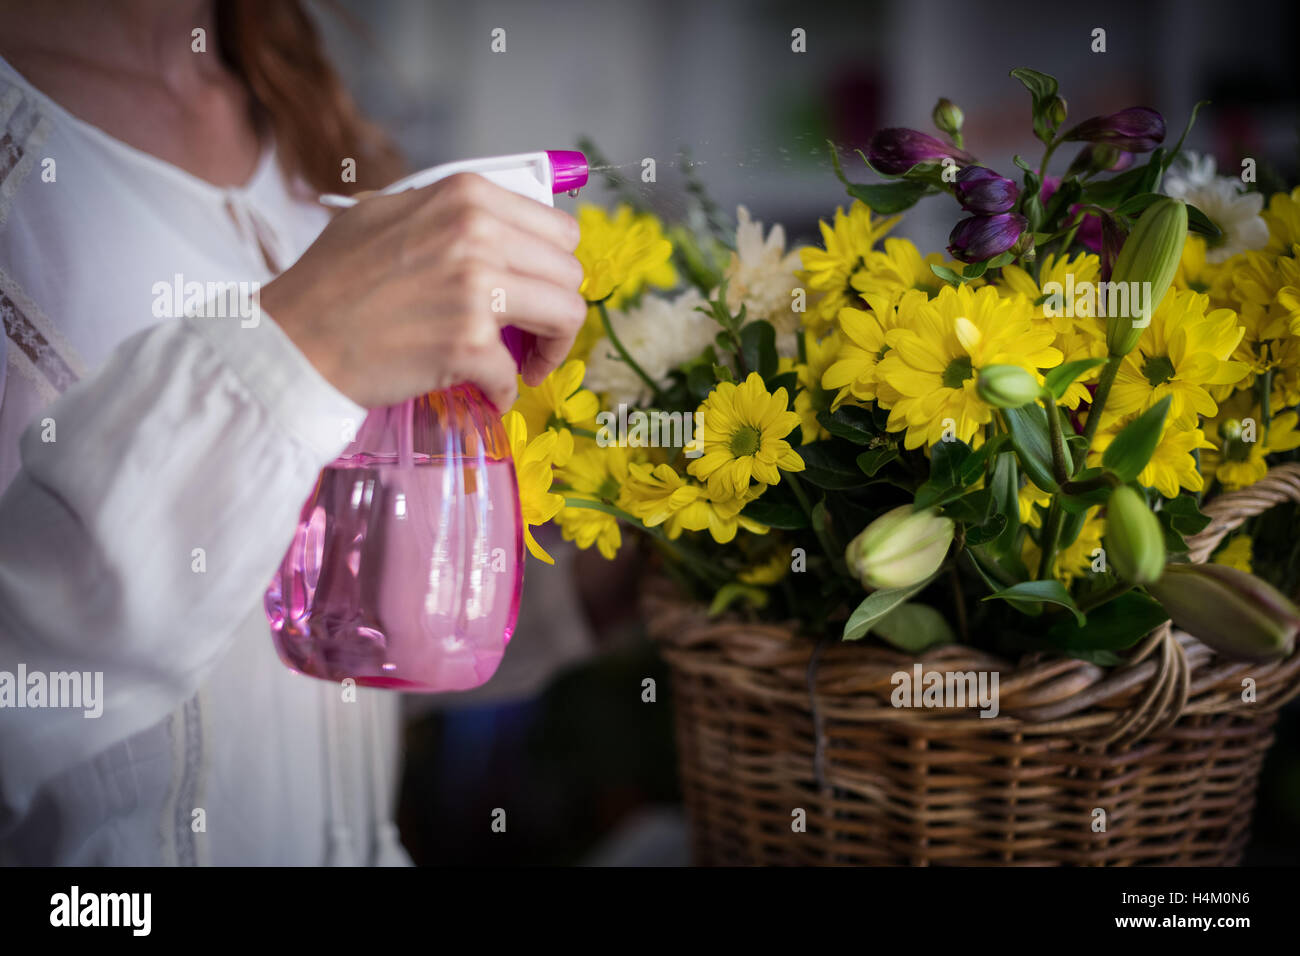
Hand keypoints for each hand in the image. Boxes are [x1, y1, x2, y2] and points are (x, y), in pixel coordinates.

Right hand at [261, 173, 585, 411]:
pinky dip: (504, 391)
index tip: (538, 291)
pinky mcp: (468, 344)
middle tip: (533, 335)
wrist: (292, 340)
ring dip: (550, 349)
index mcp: (466, 196)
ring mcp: (475, 289)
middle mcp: (477, 234)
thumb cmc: (332, 280)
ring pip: (566, 317)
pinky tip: (484, 391)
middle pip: (569, 274)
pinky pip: (516, 374)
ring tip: (524, 365)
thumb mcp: (388, 212)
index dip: (554, 267)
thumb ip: (450, 214)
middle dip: (557, 309)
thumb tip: (502, 230)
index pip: (558, 229)